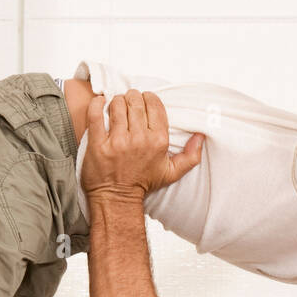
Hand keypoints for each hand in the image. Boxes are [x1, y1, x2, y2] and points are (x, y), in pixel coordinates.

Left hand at [81, 89, 203, 201]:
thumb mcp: (171, 173)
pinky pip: (95, 113)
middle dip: (132, 98)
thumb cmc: (142, 184)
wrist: (117, 198)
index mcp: (158, 141)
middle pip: (135, 101)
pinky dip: (96, 103)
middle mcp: (139, 139)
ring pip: (117, 104)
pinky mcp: (98, 143)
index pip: (155, 105)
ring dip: (116, 101)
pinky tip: (100, 103)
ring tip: (116, 108)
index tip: (144, 102)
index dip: (149, 98)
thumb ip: (190, 156)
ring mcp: (117, 141)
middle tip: (129, 104)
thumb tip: (201, 136)